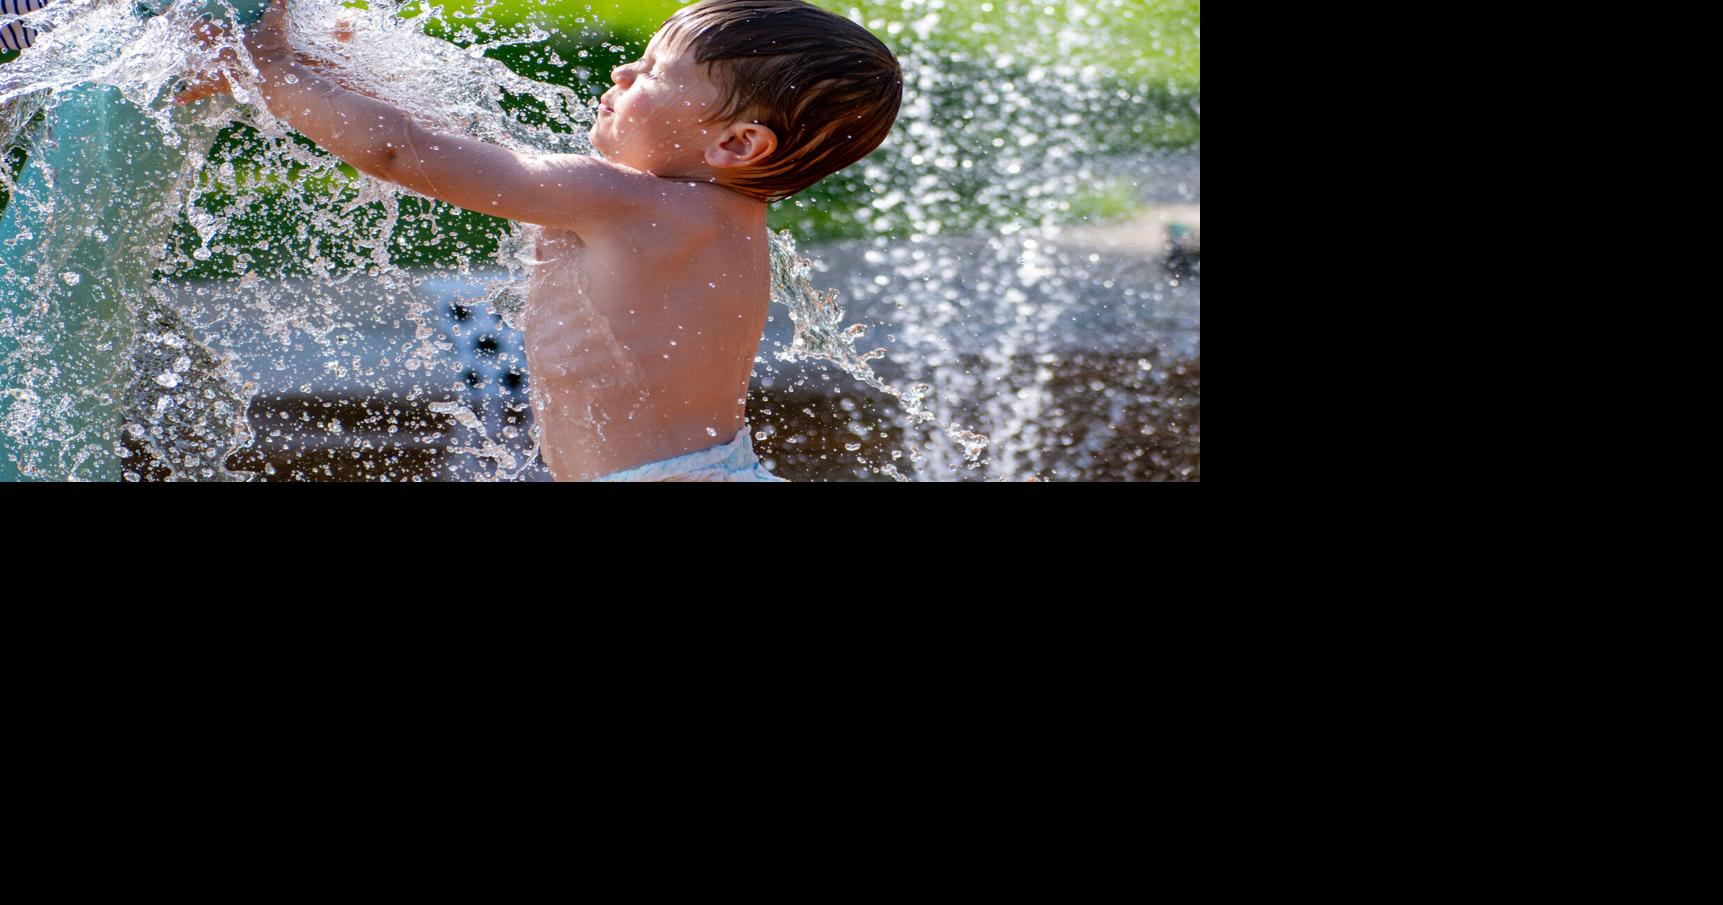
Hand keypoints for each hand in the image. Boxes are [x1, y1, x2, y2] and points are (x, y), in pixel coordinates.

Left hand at [172, 0, 299, 106]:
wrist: (272, 75)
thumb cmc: (271, 50)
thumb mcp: (274, 27)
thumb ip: (276, 10)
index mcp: (225, 37)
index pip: (204, 28)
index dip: (196, 26)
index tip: (187, 23)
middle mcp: (215, 52)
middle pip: (193, 45)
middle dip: (185, 43)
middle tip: (175, 40)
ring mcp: (214, 68)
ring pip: (192, 65)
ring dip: (181, 65)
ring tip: (171, 64)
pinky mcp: (217, 85)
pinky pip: (200, 91)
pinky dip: (188, 96)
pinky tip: (177, 100)